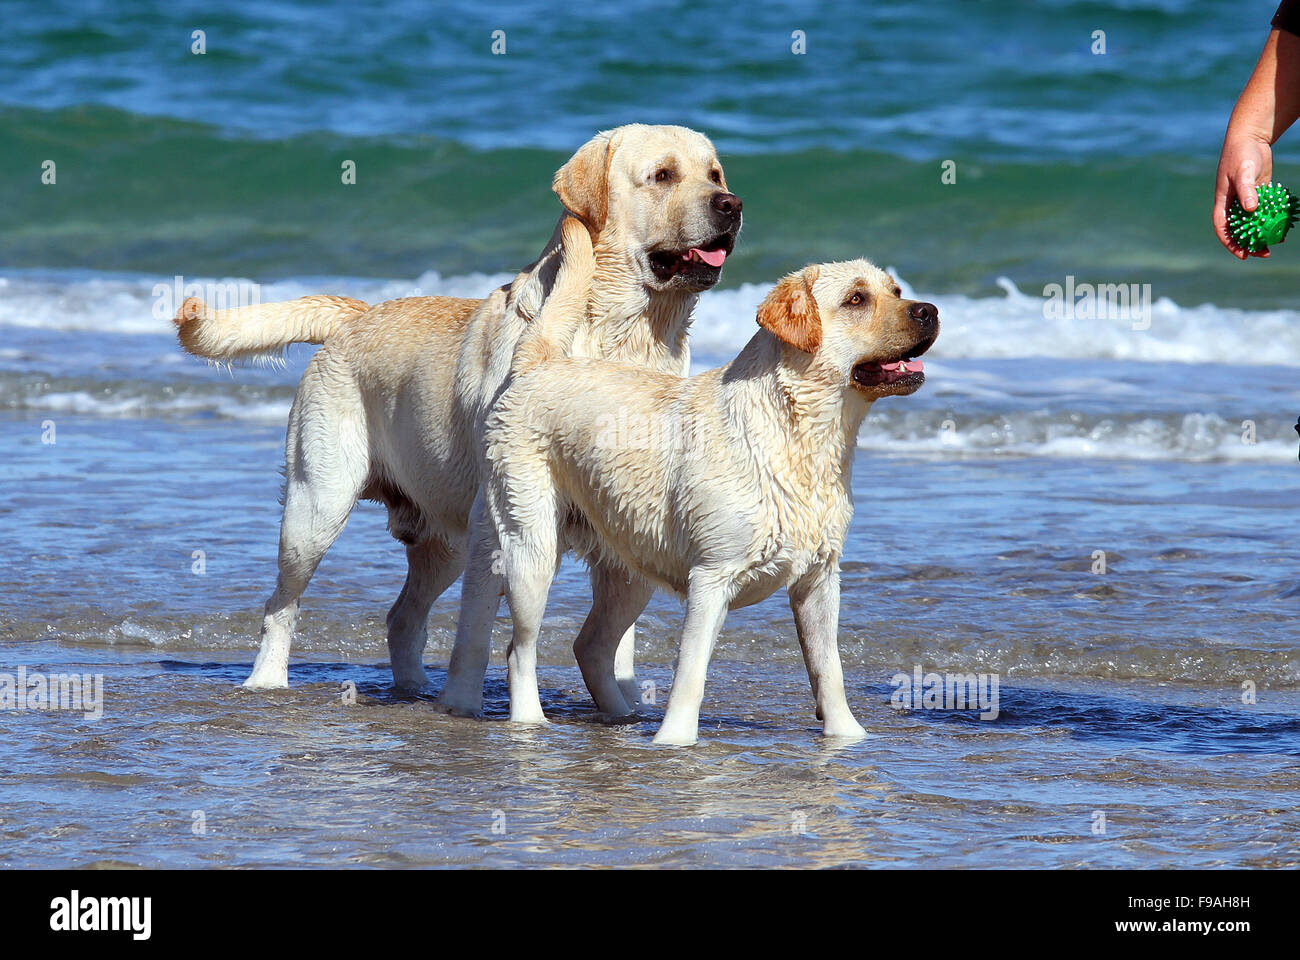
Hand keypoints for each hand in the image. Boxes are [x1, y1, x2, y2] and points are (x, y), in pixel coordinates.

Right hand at [1213, 130, 1273, 258]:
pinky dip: (1270, 219)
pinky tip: (1283, 225)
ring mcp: (1245, 199)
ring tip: (1276, 243)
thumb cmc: (1242, 153)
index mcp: (1222, 202)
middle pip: (1238, 230)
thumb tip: (1251, 210)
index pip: (1223, 228)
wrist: (1250, 137)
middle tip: (1264, 253)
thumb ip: (1247, 190)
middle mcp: (1232, 204)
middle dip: (1249, 244)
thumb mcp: (1243, 171)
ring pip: (1252, 222)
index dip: (1231, 243)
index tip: (1243, 254)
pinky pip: (1263, 211)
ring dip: (1261, 234)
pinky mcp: (1258, 193)